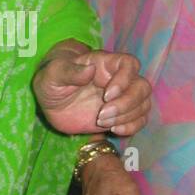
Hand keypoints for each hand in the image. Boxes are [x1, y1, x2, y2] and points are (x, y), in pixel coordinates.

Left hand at [33, 42, 150, 136]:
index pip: (129, 64)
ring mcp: (121, 98)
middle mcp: (118, 79)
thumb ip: (69, 71)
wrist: (51, 102)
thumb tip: (89, 70)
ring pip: (143, 104)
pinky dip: (132, 126)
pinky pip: (140, 119)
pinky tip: (113, 130)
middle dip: (127, 103)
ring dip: (127, 116)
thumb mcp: (52, 74)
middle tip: (101, 114)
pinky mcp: (120, 115)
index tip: (107, 95)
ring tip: (101, 122)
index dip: (125, 79)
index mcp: (104, 64)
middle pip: (142, 86)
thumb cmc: (52, 80)